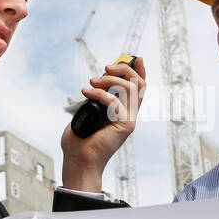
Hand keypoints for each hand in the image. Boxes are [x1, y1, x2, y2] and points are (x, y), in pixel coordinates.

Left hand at [60, 58, 147, 190]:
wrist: (78, 160)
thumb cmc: (79, 141)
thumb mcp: (88, 113)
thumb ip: (95, 99)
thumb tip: (94, 84)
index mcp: (124, 112)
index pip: (139, 89)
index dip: (140, 72)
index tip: (136, 58)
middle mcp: (130, 115)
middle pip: (139, 84)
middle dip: (124, 69)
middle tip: (106, 67)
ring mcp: (129, 120)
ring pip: (131, 89)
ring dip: (111, 79)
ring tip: (92, 81)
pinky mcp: (124, 126)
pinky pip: (115, 102)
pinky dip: (99, 94)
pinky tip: (85, 92)